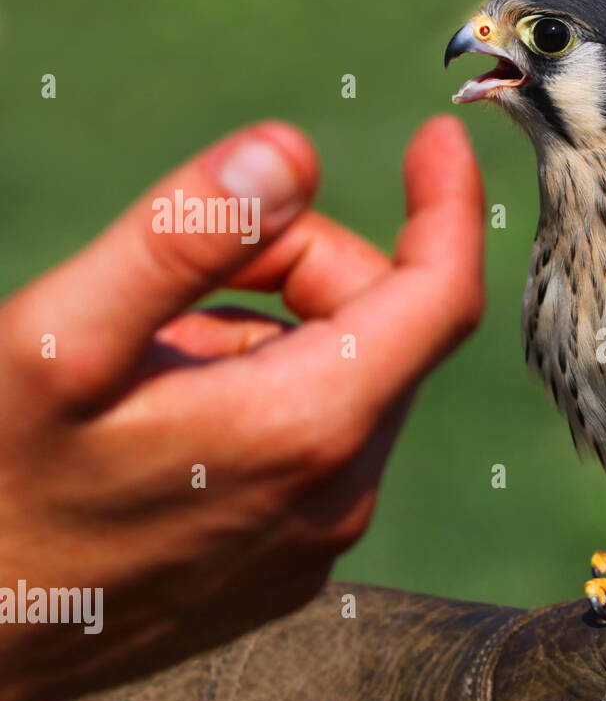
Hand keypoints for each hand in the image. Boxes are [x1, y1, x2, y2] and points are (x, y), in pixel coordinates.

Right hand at [0, 117, 484, 700]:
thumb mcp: (62, 343)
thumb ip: (181, 238)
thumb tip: (291, 154)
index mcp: (307, 428)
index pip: (439, 298)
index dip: (447, 207)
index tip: (436, 139)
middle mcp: (341, 492)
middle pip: (378, 328)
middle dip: (297, 272)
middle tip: (180, 291)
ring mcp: (324, 537)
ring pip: (344, 381)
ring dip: (267, 342)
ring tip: (154, 377)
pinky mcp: (297, 562)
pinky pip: (318, 443)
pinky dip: (266, 402)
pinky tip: (173, 431)